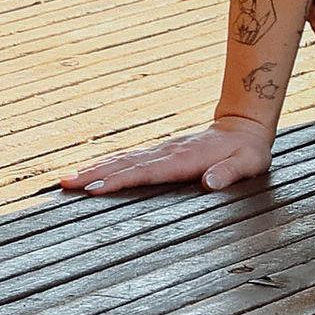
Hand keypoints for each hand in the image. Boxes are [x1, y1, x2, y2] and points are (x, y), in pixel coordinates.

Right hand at [62, 117, 273, 193]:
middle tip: (66, 184)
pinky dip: (108, 163)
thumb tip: (210, 184)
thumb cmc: (247, 151)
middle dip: (95, 175)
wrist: (244, 126)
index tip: (95, 188)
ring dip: (95, 169)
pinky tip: (93, 169)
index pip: (146, 172)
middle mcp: (167, 153)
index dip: (120, 181)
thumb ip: (229, 173)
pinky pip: (129, 158)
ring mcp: (162, 150)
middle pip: (125, 165)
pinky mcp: (160, 151)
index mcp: (184, 160)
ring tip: (68, 178)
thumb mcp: (248, 163)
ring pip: (122, 159)